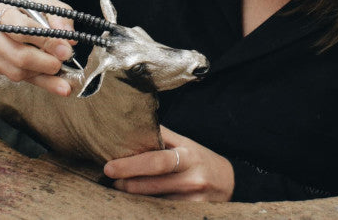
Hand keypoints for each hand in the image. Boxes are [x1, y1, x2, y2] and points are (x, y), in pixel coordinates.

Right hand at [0, 0, 75, 95]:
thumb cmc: (15, 3)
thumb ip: (56, 14)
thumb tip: (70, 38)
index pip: (22, 29)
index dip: (47, 42)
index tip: (65, 50)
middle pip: (19, 56)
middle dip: (46, 63)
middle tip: (63, 61)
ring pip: (16, 71)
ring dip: (42, 74)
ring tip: (58, 69)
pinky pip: (13, 77)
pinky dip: (35, 78)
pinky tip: (49, 77)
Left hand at [103, 126, 233, 200]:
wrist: (228, 182)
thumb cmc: (198, 158)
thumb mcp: (184, 143)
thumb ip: (160, 136)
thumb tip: (130, 127)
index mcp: (188, 155)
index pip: (156, 160)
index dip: (131, 165)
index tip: (109, 167)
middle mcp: (191, 178)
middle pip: (151, 185)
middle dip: (126, 184)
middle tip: (110, 180)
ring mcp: (192, 199)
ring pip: (154, 201)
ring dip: (133, 196)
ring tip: (120, 189)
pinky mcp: (193, 213)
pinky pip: (162, 211)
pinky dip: (147, 207)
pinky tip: (138, 201)